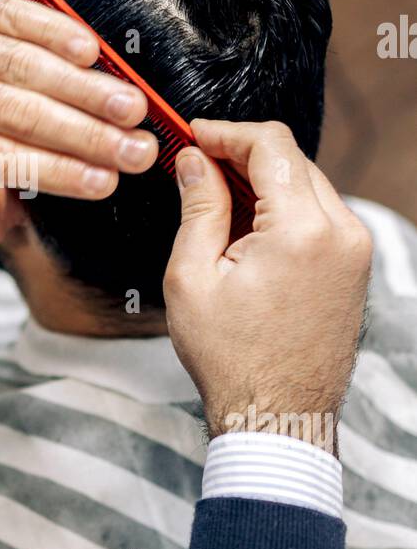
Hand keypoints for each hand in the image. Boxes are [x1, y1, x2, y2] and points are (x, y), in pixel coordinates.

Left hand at [0, 0, 157, 276]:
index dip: (53, 172)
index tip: (103, 184)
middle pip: (20, 114)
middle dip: (88, 135)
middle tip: (139, 152)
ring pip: (23, 65)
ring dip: (83, 86)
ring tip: (130, 106)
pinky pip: (7, 12)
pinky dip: (50, 28)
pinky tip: (89, 50)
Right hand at [164, 120, 371, 452]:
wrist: (279, 416)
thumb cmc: (233, 359)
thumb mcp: (193, 276)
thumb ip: (198, 207)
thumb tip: (195, 160)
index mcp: (303, 230)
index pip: (271, 145)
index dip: (226, 132)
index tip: (194, 136)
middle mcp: (342, 232)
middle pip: (292, 160)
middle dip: (242, 155)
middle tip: (196, 167)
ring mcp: (356, 250)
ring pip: (308, 185)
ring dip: (264, 182)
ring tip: (216, 204)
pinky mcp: (355, 266)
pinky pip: (320, 215)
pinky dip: (284, 209)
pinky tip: (247, 231)